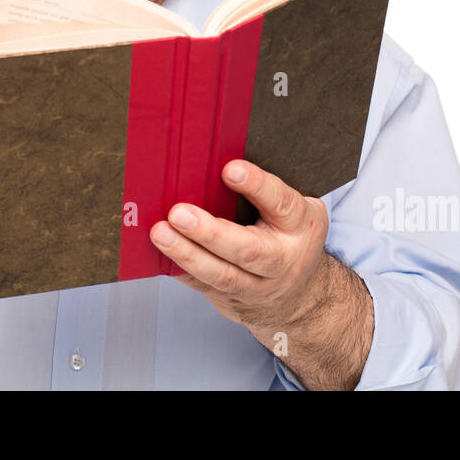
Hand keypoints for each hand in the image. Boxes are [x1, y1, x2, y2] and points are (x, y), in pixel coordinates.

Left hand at [150, 158, 331, 331]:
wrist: (298, 293)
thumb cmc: (287, 234)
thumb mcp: (290, 209)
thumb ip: (263, 190)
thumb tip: (213, 160)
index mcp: (300, 225)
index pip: (280, 202)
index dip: (257, 185)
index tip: (229, 169)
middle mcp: (283, 258)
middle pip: (248, 250)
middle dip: (210, 232)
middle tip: (179, 213)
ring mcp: (258, 284)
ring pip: (223, 275)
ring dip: (188, 254)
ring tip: (161, 234)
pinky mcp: (233, 298)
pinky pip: (204, 287)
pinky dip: (181, 270)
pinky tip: (160, 255)